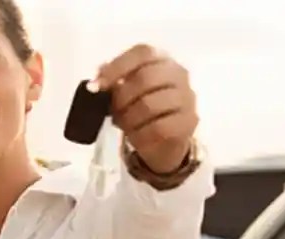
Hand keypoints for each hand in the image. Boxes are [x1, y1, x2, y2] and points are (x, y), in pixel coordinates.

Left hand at [94, 45, 197, 173]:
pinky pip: (159, 128)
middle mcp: (178, 74)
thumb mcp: (125, 92)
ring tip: (123, 125)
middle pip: (146, 78)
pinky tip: (135, 137)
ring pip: (151, 105)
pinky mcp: (189, 122)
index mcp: (161, 59)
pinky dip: (140, 135)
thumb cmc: (142, 110)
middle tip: (112, 112)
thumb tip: (95, 82)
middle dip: (121, 98)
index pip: (142, 53)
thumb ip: (111, 82)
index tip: (96, 86)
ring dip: (129, 119)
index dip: (117, 67)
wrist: (165, 139)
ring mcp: (186, 97)